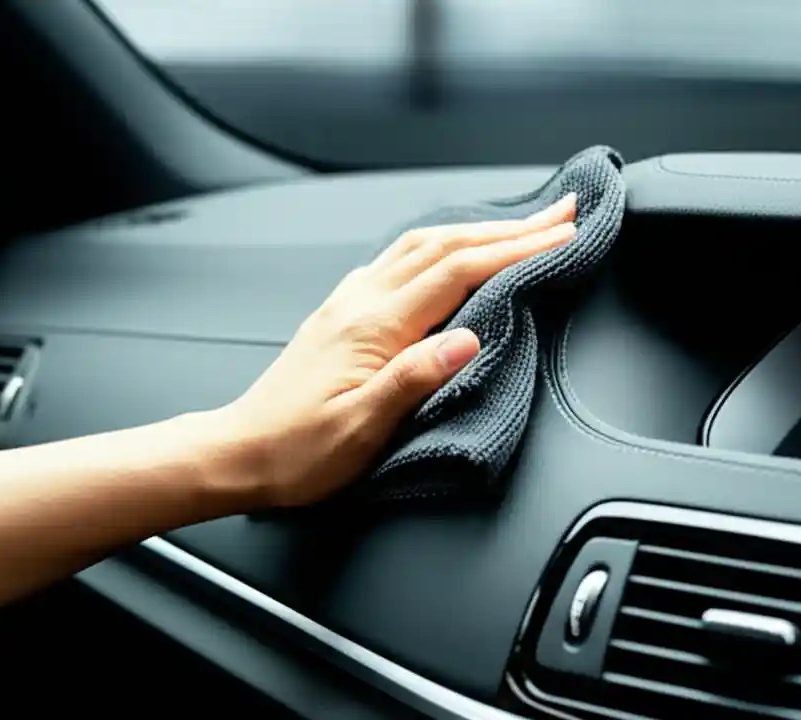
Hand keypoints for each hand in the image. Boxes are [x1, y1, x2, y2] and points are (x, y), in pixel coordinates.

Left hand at [209, 193, 576, 508]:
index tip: (562, 236)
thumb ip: (414, 379)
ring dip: (477, 229)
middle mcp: (361, 301)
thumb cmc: (297, 451)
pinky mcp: (343, 313)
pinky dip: (443, 245)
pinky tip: (453, 251)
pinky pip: (401, 260)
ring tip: (521, 225)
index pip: (459, 271)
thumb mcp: (361, 427)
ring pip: (422, 245)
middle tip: (561, 212)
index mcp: (373, 325)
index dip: (516, 250)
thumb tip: (468, 339)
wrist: (239, 451)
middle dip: (510, 226)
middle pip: (446, 244)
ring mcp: (349, 302)